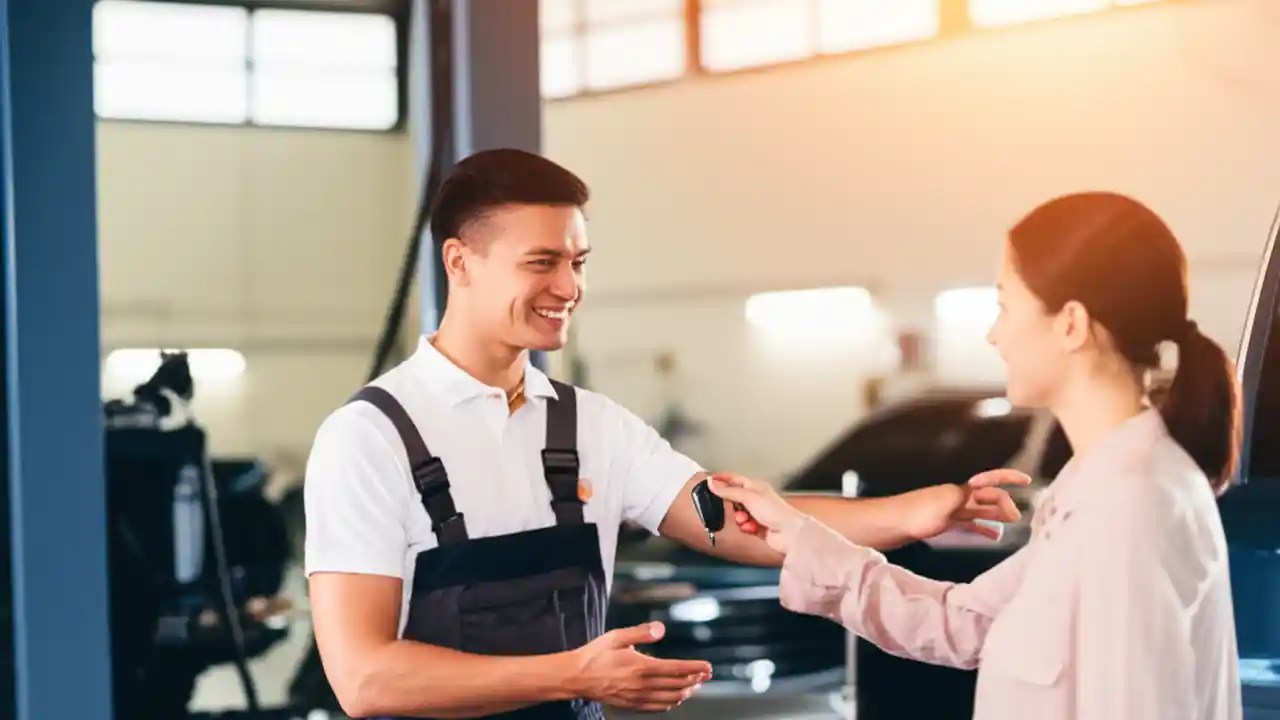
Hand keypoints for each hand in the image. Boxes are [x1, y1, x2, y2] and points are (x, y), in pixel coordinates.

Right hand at [569, 621, 710, 712]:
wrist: (576, 677)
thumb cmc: (596, 654)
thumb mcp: (617, 637)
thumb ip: (640, 633)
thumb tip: (661, 629)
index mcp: (641, 667)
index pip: (676, 669)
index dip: (694, 668)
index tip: (707, 667)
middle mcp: (642, 685)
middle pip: (676, 685)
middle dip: (694, 680)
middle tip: (705, 675)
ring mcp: (637, 697)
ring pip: (669, 699)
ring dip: (685, 693)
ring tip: (694, 687)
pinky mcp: (631, 705)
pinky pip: (656, 708)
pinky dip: (670, 704)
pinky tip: (675, 700)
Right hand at [706, 473, 807, 554]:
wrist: (789, 534)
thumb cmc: (777, 512)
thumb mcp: (749, 497)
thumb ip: (729, 491)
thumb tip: (712, 483)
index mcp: (755, 487)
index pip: (734, 479)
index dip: (721, 479)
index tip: (708, 481)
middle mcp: (756, 498)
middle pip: (733, 498)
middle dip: (731, 505)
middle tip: (733, 508)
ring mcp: (756, 513)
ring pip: (737, 514)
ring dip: (739, 519)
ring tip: (746, 521)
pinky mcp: (756, 526)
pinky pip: (742, 525)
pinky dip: (745, 527)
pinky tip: (752, 528)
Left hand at [908, 469, 1031, 540]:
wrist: (889, 524)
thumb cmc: (914, 512)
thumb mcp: (944, 502)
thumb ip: (968, 499)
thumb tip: (981, 496)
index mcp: (960, 490)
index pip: (990, 480)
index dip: (1008, 477)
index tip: (1026, 481)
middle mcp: (957, 497)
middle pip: (988, 497)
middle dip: (1005, 504)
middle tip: (1018, 519)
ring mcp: (951, 511)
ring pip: (981, 511)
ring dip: (997, 515)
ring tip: (1012, 524)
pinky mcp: (944, 523)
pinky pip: (970, 524)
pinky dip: (984, 528)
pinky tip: (994, 535)